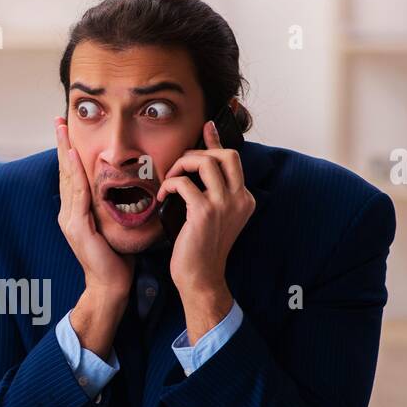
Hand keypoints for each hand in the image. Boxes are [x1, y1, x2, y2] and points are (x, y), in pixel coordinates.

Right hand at [55, 116, 133, 301]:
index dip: (68, 153)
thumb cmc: (116, 259)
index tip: (67, 131)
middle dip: (61, 145)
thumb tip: (125, 190)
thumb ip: (111, 208)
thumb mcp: (114, 227)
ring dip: (64, 152)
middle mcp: (68, 213)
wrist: (110, 286)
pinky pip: (76, 194)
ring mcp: (69, 220)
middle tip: (58, 120)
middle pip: (64, 172)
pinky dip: (74, 173)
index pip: (72, 176)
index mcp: (76, 213)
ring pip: (67, 178)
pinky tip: (72, 157)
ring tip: (62, 131)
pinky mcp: (76, 227)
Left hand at [156, 119, 255, 340]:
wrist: (200, 278)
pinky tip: (162, 197)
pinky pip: (183, 183)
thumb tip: (200, 164)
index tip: (205, 127)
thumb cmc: (201, 248)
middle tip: (180, 167)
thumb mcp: (211, 215)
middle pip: (226, 154)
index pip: (233, 159)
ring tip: (170, 179)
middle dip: (198, 153)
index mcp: (245, 199)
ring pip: (205, 162)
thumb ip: (210, 190)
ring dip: (182, 165)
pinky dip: (169, 185)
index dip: (216, 141)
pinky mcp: (205, 212)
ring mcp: (225, 204)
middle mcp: (240, 199)